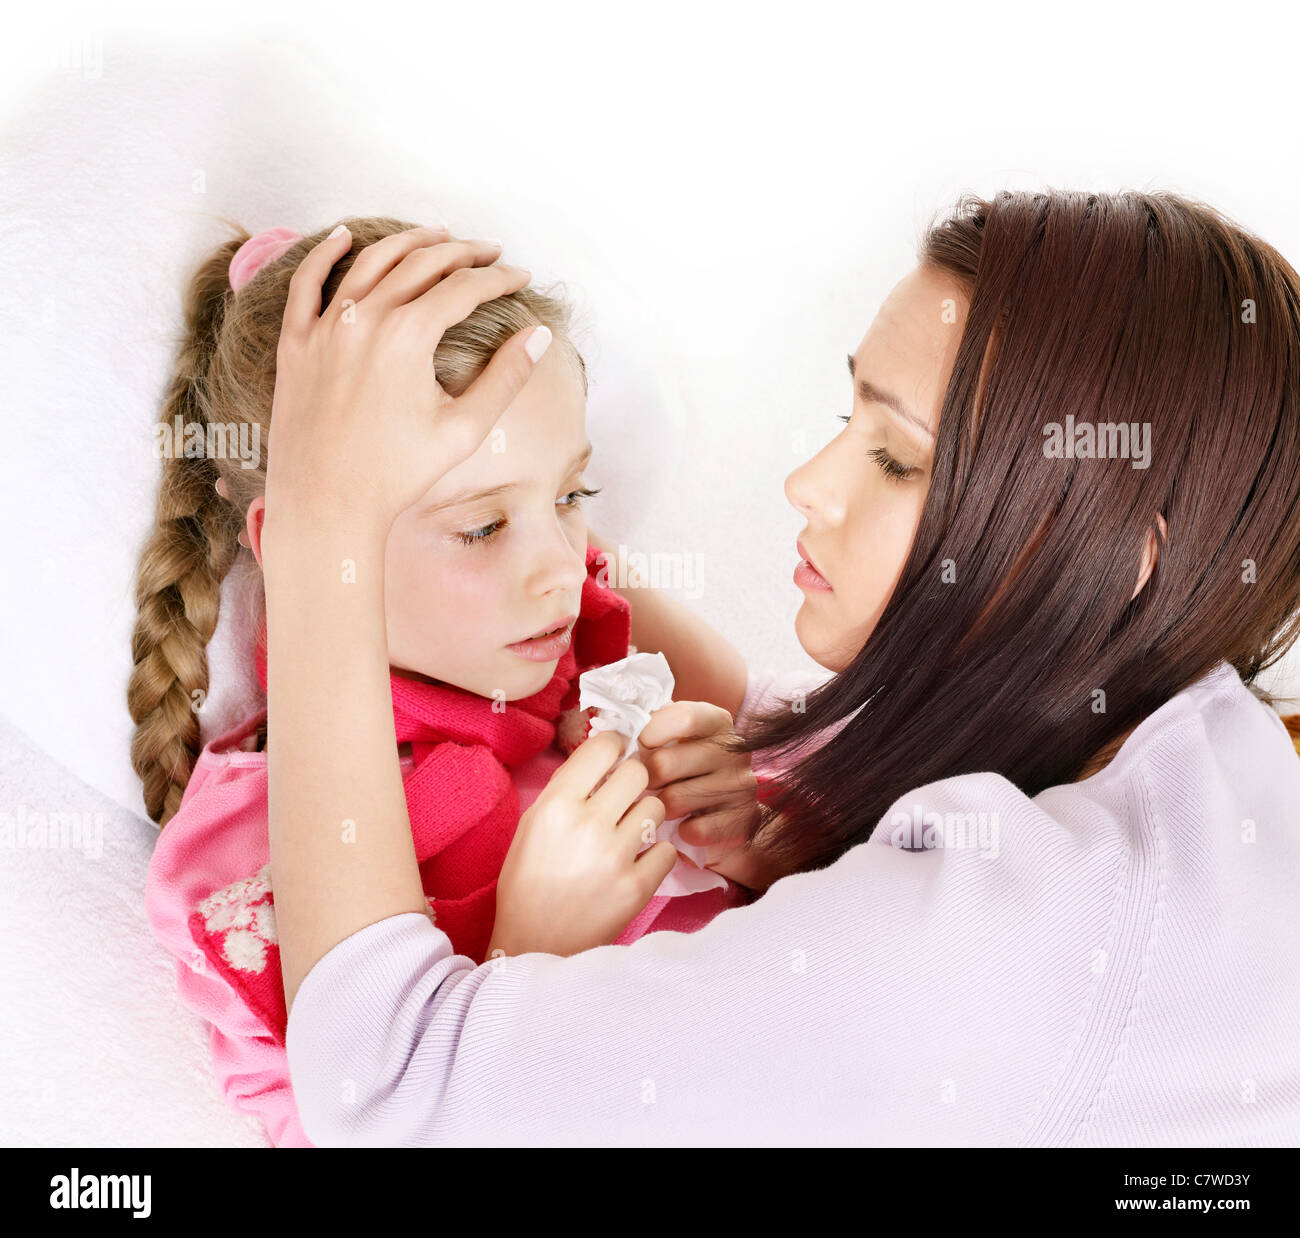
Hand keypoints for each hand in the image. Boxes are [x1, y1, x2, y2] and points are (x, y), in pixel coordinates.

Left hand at [263, 224, 547, 535]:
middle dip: (463, 253)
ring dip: (408, 242)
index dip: (499, 278)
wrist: (325, 503)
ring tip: (438, 236)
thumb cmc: (397, 474)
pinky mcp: (296, 343)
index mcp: (408, 336)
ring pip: (370, 262)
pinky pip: (307, 283)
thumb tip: (539, 337)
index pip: (464, 288)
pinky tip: (344, 237)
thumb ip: (506, 378)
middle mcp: (365, 318)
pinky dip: (325, 253)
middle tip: (490, 252)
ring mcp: (325, 327)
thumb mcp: (464, 429)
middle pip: (421, 263)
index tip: (521, 277)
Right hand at [488, 731, 678, 956]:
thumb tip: (603, 757)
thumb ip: (567, 788)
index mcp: (556, 805)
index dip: (614, 748)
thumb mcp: (532, 824)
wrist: (534, 945)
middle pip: (638, 772)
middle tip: (623, 799)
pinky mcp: (637, 887)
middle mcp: (588, 825)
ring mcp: (615, 857)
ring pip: (656, 808)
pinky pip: (666, 849)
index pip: (603, 747)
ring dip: (645, 818)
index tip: (615, 758)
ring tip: (627, 836)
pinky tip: (635, 863)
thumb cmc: (528, 881)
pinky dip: (654, 855)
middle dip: (633, 782)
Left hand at [637, 700, 780, 891]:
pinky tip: (684, 824)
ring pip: (674, 799)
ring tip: (665, 803)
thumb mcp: (673, 738)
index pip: (682, 718)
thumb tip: (619, 730)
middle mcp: (735, 750)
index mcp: (716, 721)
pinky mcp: (744, 820)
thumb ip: (650, 727)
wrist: (723, 811)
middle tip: (647, 783)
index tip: (638, 745)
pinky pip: (695, 829)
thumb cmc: (685, 768)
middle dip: (647, 778)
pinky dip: (682, 831)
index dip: (649, 733)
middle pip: (666, 763)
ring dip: (660, 807)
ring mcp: (742, 785)